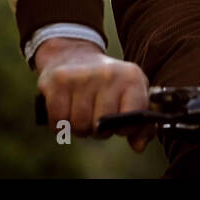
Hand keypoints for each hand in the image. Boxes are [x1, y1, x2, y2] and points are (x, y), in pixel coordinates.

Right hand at [34, 37, 154, 152]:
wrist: (73, 54)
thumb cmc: (106, 83)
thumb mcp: (130, 94)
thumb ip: (140, 124)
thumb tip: (139, 146)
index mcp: (131, 77)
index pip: (132, 118)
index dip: (124, 128)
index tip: (119, 123)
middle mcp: (109, 74)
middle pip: (102, 127)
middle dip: (98, 129)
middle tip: (96, 114)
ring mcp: (82, 76)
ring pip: (79, 126)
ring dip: (79, 126)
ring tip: (81, 110)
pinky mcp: (58, 80)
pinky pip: (59, 121)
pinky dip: (60, 123)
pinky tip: (65, 107)